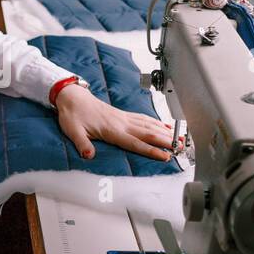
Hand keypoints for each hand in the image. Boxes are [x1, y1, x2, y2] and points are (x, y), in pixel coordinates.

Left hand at [53, 83, 175, 161]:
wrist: (72, 97)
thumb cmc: (73, 115)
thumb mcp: (73, 132)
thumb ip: (82, 144)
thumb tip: (88, 155)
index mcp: (112, 129)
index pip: (136, 142)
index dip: (151, 150)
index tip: (165, 156)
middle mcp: (121, 122)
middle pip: (149, 133)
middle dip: (166, 141)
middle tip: (181, 148)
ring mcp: (124, 117)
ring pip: (149, 125)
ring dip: (165, 133)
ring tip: (179, 139)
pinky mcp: (123, 114)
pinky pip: (144, 118)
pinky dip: (156, 122)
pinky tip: (164, 126)